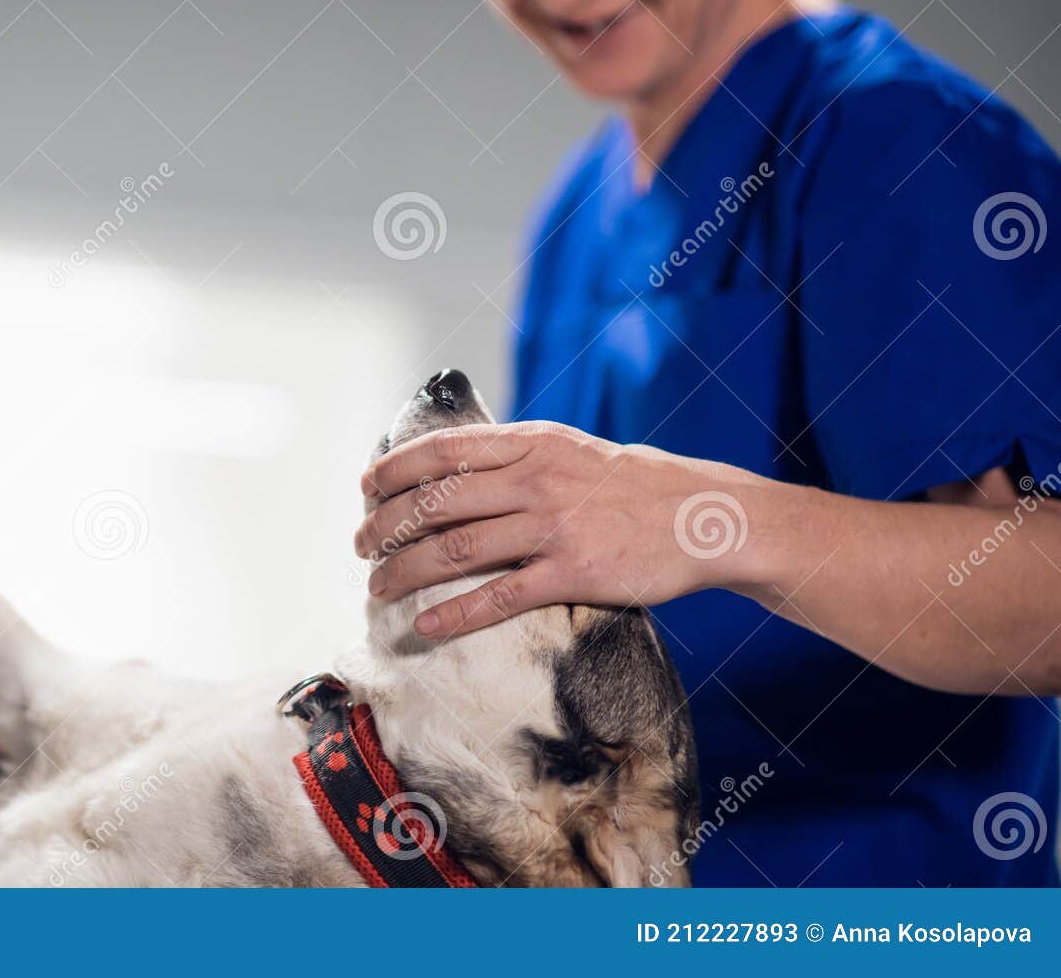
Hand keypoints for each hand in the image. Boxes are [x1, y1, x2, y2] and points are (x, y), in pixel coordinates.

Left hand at [354, 421, 773, 638]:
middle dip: (386, 526)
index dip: (394, 468)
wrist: (707, 516)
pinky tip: (426, 626)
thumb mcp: (573, 449)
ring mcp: (554, 526)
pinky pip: (499, 598)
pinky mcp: (574, 573)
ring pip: (456, 549)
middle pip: (437, 502)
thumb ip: (520, 455)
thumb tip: (459, 465)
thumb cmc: (636, 485)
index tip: (366, 486)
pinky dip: (455, 615)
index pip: (443, 449)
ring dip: (405, 570)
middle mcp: (536, 478)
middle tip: (361, 547)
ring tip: (378, 587)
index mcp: (532, 442)